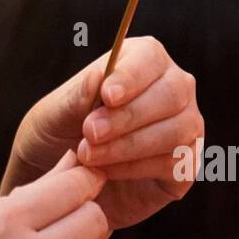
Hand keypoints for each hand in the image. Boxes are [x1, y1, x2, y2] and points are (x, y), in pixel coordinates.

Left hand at [3, 36, 202, 229]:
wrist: (63, 181)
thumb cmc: (59, 135)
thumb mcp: (53, 115)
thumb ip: (76, 96)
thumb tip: (97, 76)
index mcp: (143, 60)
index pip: (150, 57)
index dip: (131, 76)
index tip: (107, 96)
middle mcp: (173, 88)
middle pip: (172, 93)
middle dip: (128, 116)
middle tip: (91, 133)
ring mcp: (185, 126)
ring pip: (177, 130)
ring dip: (130, 145)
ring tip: (89, 156)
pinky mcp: (184, 164)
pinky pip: (175, 162)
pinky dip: (137, 168)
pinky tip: (107, 172)